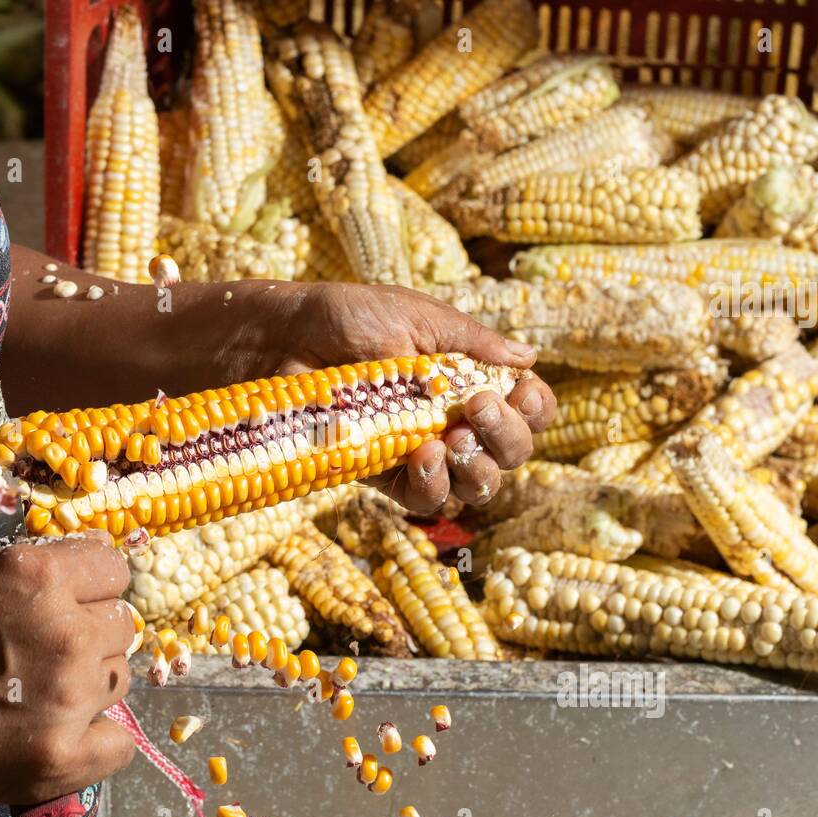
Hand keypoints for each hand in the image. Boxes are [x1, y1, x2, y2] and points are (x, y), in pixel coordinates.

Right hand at [0, 534, 135, 808]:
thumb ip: (43, 567)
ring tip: (43, 692)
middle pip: (123, 625)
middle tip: (48, 652)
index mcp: (39, 579)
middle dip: (93, 634)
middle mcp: (65, 634)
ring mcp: (69, 697)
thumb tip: (102, 553)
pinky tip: (61, 733)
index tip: (73, 601)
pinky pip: (120, 742)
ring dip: (92, 683)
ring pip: (120, 678)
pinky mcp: (65, 754)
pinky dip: (97, 739)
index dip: (96, 585)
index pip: (115, 569)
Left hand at [274, 282, 556, 512]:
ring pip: (476, 486)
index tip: (521, 393)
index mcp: (470, 379)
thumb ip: (472, 342)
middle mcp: (454, 421)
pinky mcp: (384, 477)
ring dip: (477, 468)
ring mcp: (421, 453)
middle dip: (507, 437)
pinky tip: (422, 455)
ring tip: (451, 439)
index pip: (525, 408)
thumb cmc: (347, 317)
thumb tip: (529, 357)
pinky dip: (434, 484)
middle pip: (510, 454)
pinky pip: (425, 499)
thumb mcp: (417, 317)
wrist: (283, 339)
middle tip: (479, 409)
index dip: (535, 409)